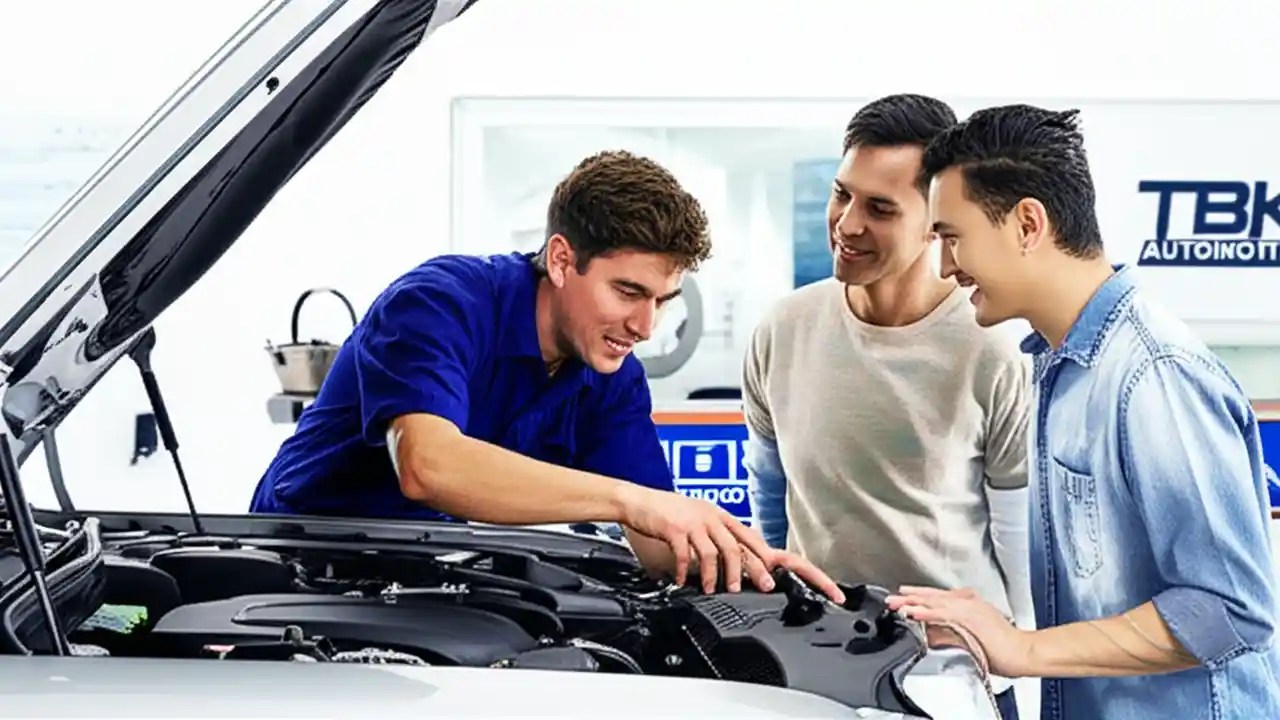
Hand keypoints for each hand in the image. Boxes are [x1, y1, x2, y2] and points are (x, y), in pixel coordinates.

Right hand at [618, 486, 843, 602]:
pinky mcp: (676, 527)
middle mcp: (716, 518)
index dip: (794, 564)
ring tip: (724, 590)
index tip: (817, 584)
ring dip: (724, 574)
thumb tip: (743, 573)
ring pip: (720, 550)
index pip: (763, 544)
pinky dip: (689, 570)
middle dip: (758, 569)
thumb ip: (722, 546)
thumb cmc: (669, 516)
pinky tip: (685, 581)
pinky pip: (688, 552)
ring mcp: (697, 521)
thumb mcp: (701, 527)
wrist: (637, 500)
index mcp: (726, 520)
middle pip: (745, 546)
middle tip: (766, 588)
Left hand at [886, 585, 1035, 677]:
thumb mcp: (975, 632)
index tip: (903, 597)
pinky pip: (941, 614)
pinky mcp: (968, 618)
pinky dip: (925, 612)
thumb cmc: (1005, 647)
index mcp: (969, 603)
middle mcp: (967, 602)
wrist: (1022, 651)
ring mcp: (967, 608)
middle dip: (910, 597)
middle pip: (932, 596)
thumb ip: (954, 630)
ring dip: (912, 602)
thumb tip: (934, 635)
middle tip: (891, 599)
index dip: (919, 596)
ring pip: (933, 602)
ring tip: (896, 603)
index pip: (938, 597)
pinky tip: (912, 612)